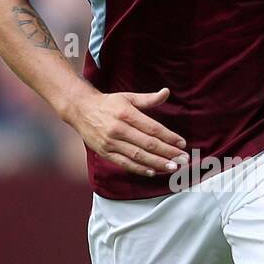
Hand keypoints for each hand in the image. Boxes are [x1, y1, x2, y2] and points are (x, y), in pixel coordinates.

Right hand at [68, 85, 188, 177]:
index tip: (182, 144)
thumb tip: (166, 92)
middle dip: (168, 153)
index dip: (169, 137)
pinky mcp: (105, 152)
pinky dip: (139, 169)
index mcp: (127, 114)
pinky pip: (124, 163)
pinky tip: (153, 172)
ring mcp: (111, 142)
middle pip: (148, 144)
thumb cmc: (108, 103)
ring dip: (157, 163)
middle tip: (183, 159)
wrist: (80, 109)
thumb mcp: (128, 97)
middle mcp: (119, 129)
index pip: (153, 128)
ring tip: (173, 167)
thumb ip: (148, 99)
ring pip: (138, 156)